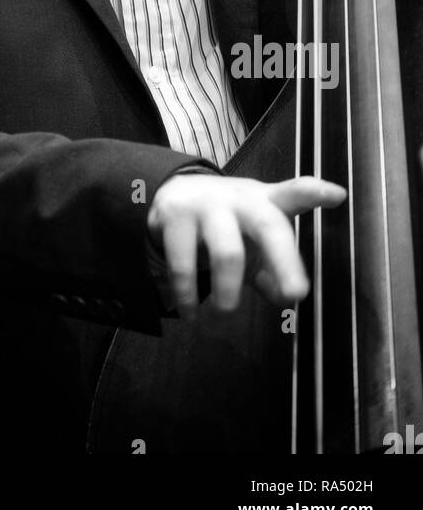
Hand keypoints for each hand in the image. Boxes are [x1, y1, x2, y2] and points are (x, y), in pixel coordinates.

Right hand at [146, 172, 345, 317]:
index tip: (337, 195)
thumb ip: (274, 270)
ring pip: (227, 252)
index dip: (314, 193)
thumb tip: (288, 299)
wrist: (172, 196)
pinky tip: (187, 310)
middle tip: (296, 293)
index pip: (294, 194)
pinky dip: (187, 293)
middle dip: (285, 260)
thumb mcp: (253, 244)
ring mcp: (207, 204)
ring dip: (228, 291)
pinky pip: (184, 263)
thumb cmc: (227, 225)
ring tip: (223, 315)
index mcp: (265, 204)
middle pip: (268, 225)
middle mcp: (240, 199)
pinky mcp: (175, 215)